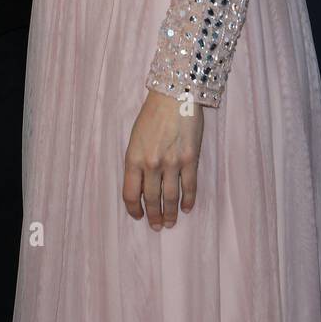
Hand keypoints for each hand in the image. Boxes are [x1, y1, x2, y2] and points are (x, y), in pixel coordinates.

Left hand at [123, 89, 204, 228]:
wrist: (174, 95)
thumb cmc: (152, 113)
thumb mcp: (135, 137)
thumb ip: (137, 161)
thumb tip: (142, 184)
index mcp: (133, 158)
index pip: (130, 193)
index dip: (134, 209)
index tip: (138, 216)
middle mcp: (151, 164)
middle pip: (151, 199)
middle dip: (153, 216)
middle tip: (157, 226)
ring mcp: (172, 163)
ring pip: (170, 197)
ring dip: (170, 213)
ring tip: (170, 222)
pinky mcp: (190, 159)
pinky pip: (189, 186)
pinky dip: (188, 200)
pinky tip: (187, 208)